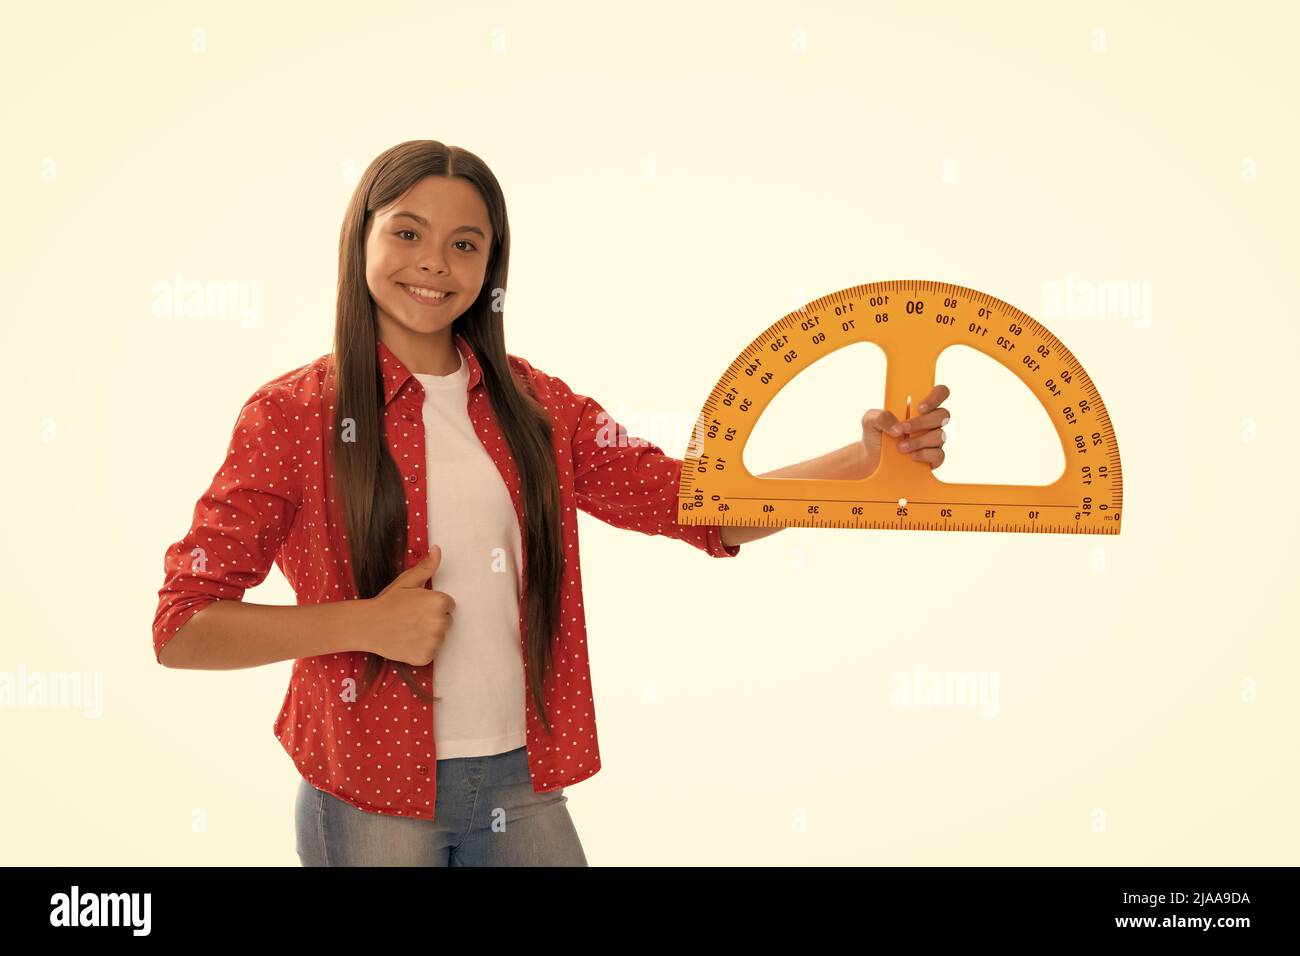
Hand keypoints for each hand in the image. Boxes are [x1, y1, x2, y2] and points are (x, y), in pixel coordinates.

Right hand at [360, 545, 455, 665]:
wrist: (367, 626)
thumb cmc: (388, 602)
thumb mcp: (407, 581)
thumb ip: (426, 567)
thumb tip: (438, 549)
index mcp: (439, 602)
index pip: (449, 605)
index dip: (433, 605)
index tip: (418, 606)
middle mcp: (441, 622)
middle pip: (447, 621)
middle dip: (433, 619)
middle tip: (412, 618)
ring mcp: (434, 642)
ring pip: (439, 637)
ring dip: (428, 635)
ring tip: (408, 629)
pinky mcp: (426, 657)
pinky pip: (431, 652)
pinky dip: (422, 649)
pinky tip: (407, 642)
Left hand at [860, 385, 950, 473]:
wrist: (872, 460)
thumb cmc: (875, 435)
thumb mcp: (869, 421)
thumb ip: (880, 417)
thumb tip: (898, 428)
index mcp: (919, 406)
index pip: (939, 393)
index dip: (935, 397)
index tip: (920, 408)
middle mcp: (930, 421)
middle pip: (943, 414)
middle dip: (922, 422)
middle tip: (903, 429)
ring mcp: (934, 439)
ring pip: (940, 436)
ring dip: (919, 441)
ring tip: (900, 447)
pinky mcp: (934, 457)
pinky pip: (939, 454)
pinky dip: (924, 455)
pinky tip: (911, 456)